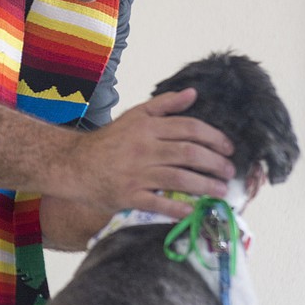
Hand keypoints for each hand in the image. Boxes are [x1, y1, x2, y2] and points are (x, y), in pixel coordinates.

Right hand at [64, 87, 234, 218]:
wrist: (75, 164)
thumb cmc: (109, 140)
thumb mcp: (135, 115)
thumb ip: (164, 104)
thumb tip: (193, 93)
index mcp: (147, 127)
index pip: (189, 128)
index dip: (213, 137)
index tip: (228, 148)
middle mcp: (144, 148)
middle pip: (189, 153)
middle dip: (215, 163)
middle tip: (229, 171)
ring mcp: (136, 173)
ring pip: (179, 178)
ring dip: (204, 185)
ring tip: (220, 191)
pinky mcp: (129, 195)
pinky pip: (158, 203)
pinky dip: (177, 208)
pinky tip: (193, 211)